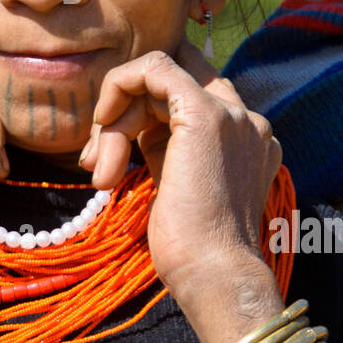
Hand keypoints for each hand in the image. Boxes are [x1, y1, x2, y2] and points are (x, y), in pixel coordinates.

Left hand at [78, 40, 284, 342]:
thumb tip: (115, 129)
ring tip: (101, 173)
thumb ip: (163, 151)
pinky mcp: (204, 113)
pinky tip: (104, 123)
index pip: (189, 97)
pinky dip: (119, 87)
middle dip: (122, 118)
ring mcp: (230, 114)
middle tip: (95, 164)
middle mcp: (246, 121)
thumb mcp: (176, 187)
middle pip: (168, 90)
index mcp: (246, 140)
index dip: (145, 107)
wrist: (213, 274)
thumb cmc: (191, 250)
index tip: (110, 144)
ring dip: (114, 122)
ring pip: (155, 81)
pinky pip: (153, 68)